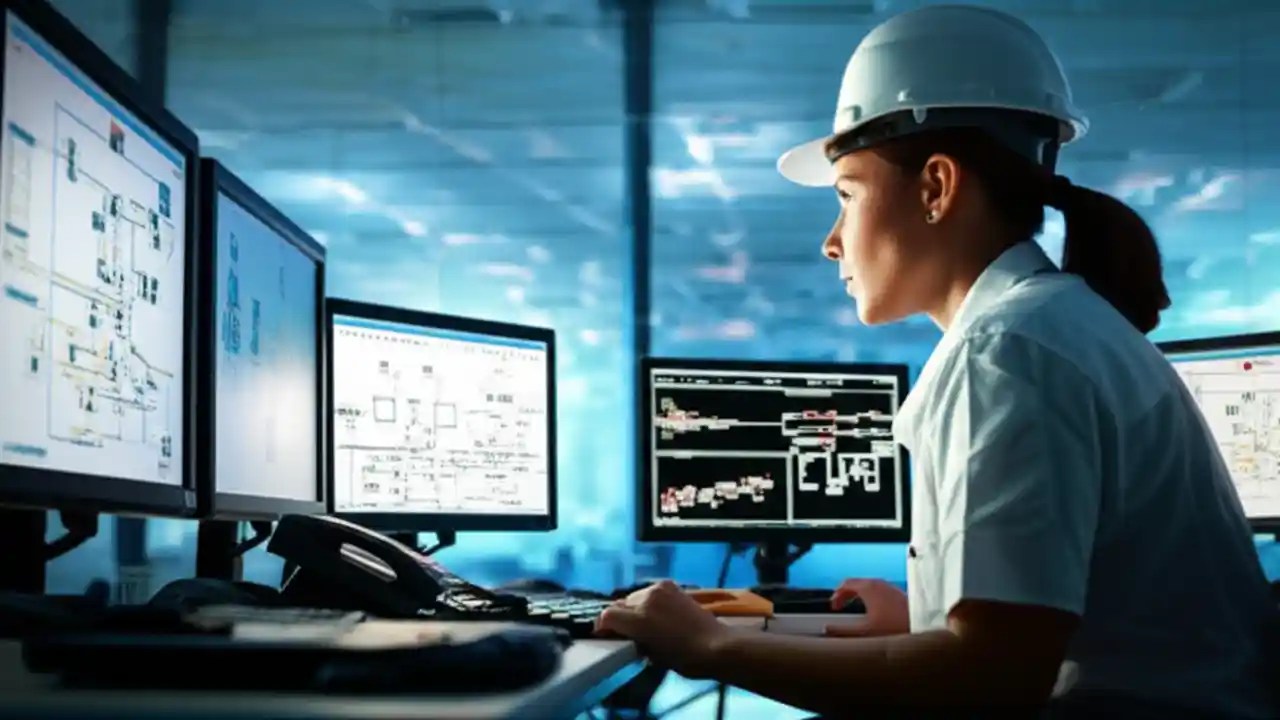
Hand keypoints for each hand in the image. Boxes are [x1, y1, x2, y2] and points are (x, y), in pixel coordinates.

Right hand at [595, 580, 728, 677]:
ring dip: (633, 608)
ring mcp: (659, 589)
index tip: (603, 634)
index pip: (607, 615)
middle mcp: (646, 599)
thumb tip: (624, 636)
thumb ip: (633, 641)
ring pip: (634, 597)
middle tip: (622, 631)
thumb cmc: (684, 659)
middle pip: (619, 604)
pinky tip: (655, 612)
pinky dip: (647, 601)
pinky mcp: (671, 586)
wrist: (715, 645)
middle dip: (617, 617)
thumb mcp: (652, 656)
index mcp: (639, 619)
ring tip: (641, 621)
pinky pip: (650, 591)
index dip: (601, 626)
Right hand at [824, 578, 908, 636]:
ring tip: (853, 608)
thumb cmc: (895, 627)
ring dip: (858, 595)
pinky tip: (872, 611)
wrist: (921, 626)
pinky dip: (870, 597)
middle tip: (840, 605)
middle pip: (856, 583)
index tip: (833, 605)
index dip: (836, 594)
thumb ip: (842, 631)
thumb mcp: (863, 631)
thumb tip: (828, 629)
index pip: (845, 584)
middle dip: (846, 594)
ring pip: (868, 586)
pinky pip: (878, 590)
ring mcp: (889, 587)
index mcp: (868, 588)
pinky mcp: (897, 593)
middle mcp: (879, 584)